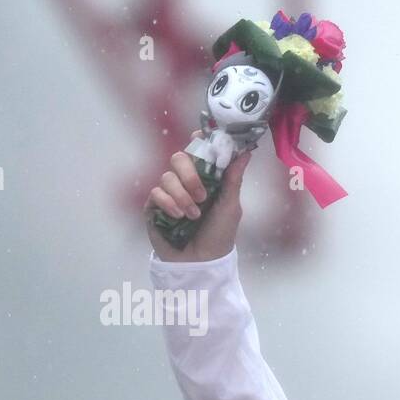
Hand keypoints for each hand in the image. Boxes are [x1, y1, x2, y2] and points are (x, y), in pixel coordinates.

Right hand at [143, 130, 251, 261]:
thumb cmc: (219, 235)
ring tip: (194, 216)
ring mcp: (168, 192)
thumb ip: (233, 179)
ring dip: (183, 196)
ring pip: (167, 176)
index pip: (198, 151)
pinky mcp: (154, 206)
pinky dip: (170, 204)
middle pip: (179, 158)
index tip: (202, 137)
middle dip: (190, 175)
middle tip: (203, 196)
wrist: (202, 262)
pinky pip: (156, 193)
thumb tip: (246, 153)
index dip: (199, 141)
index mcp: (206, 178)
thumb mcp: (231, 207)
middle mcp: (185, 181)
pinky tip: (179, 217)